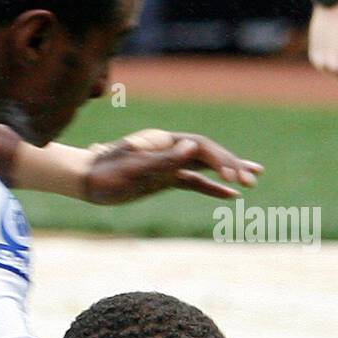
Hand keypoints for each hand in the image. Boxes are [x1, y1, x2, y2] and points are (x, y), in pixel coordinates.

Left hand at [84, 129, 261, 204]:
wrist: (83, 178)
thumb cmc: (104, 172)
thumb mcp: (133, 168)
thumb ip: (164, 159)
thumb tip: (193, 147)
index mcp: (164, 141)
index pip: (201, 148)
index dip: (220, 160)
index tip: (233, 175)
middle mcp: (169, 149)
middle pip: (208, 155)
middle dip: (231, 165)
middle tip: (253, 177)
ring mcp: (168, 164)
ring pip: (205, 167)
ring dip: (228, 173)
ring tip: (254, 178)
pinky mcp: (163, 179)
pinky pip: (193, 182)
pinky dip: (211, 188)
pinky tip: (230, 196)